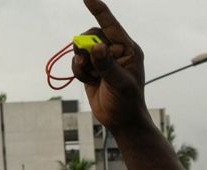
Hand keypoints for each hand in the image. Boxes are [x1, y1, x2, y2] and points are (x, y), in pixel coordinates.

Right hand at [72, 1, 146, 130]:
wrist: (121, 121)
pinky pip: (77, 61)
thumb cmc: (127, 103)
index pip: (111, 25)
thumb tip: (96, 47)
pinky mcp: (92, 69)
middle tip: (87, 61)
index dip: (99, 11)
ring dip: (81, 61)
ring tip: (90, 76)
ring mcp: (103, 60)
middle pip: (92, 35)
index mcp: (128, 50)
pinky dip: (78, 70)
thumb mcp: (119, 84)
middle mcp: (115, 51)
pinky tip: (88, 81)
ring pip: (82, 48)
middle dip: (86, 47)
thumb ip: (106, 65)